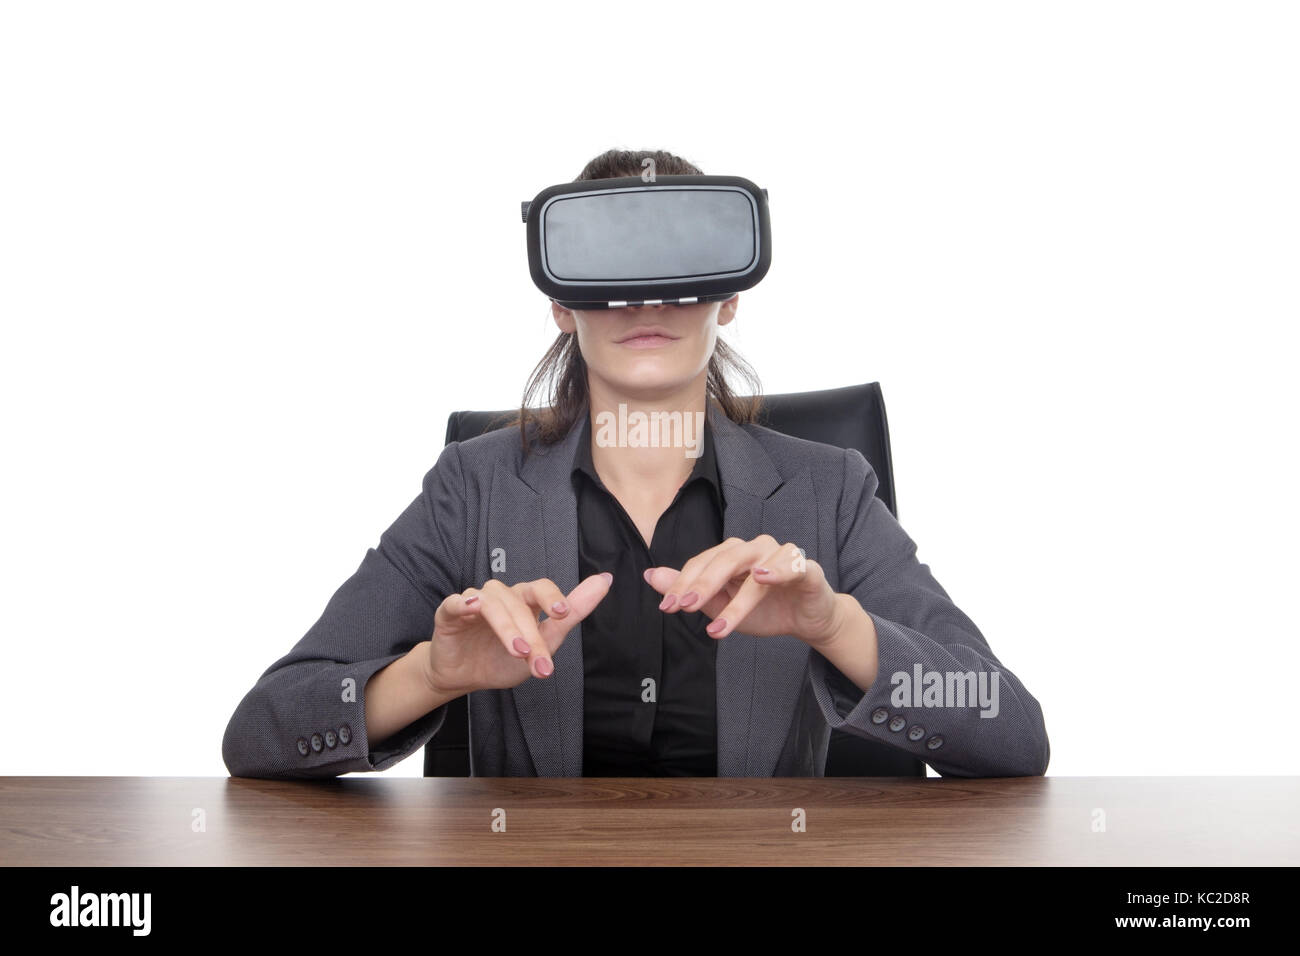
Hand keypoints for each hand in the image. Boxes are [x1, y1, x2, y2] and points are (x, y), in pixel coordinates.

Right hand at [424, 573, 612, 697]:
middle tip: (538, 659)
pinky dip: (464, 602)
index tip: (564, 613)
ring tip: (518, 650)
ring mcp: (475, 601)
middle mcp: (502, 596)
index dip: (554, 598)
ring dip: (508, 628)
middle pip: (520, 600)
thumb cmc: (503, 659)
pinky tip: (472, 607)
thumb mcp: (541, 646)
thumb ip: (570, 617)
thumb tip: (605, 579)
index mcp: (525, 601)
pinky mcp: (450, 611)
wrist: (464, 678)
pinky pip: (457, 601)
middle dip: (532, 632)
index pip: (542, 589)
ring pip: (494, 604)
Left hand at [643, 535, 844, 646]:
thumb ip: (692, 591)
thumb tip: (651, 577)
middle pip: (724, 559)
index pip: (702, 563)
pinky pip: (792, 564)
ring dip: (736, 599)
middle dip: (702, 584)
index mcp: (733, 554)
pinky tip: (762, 577)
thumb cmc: (765, 609)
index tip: (667, 607)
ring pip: (753, 568)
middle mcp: (755, 548)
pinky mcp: (806, 567)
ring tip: (720, 620)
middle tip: (686, 607)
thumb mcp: (722, 605)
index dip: (682, 583)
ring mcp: (781, 554)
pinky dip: (778, 569)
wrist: (807, 619)